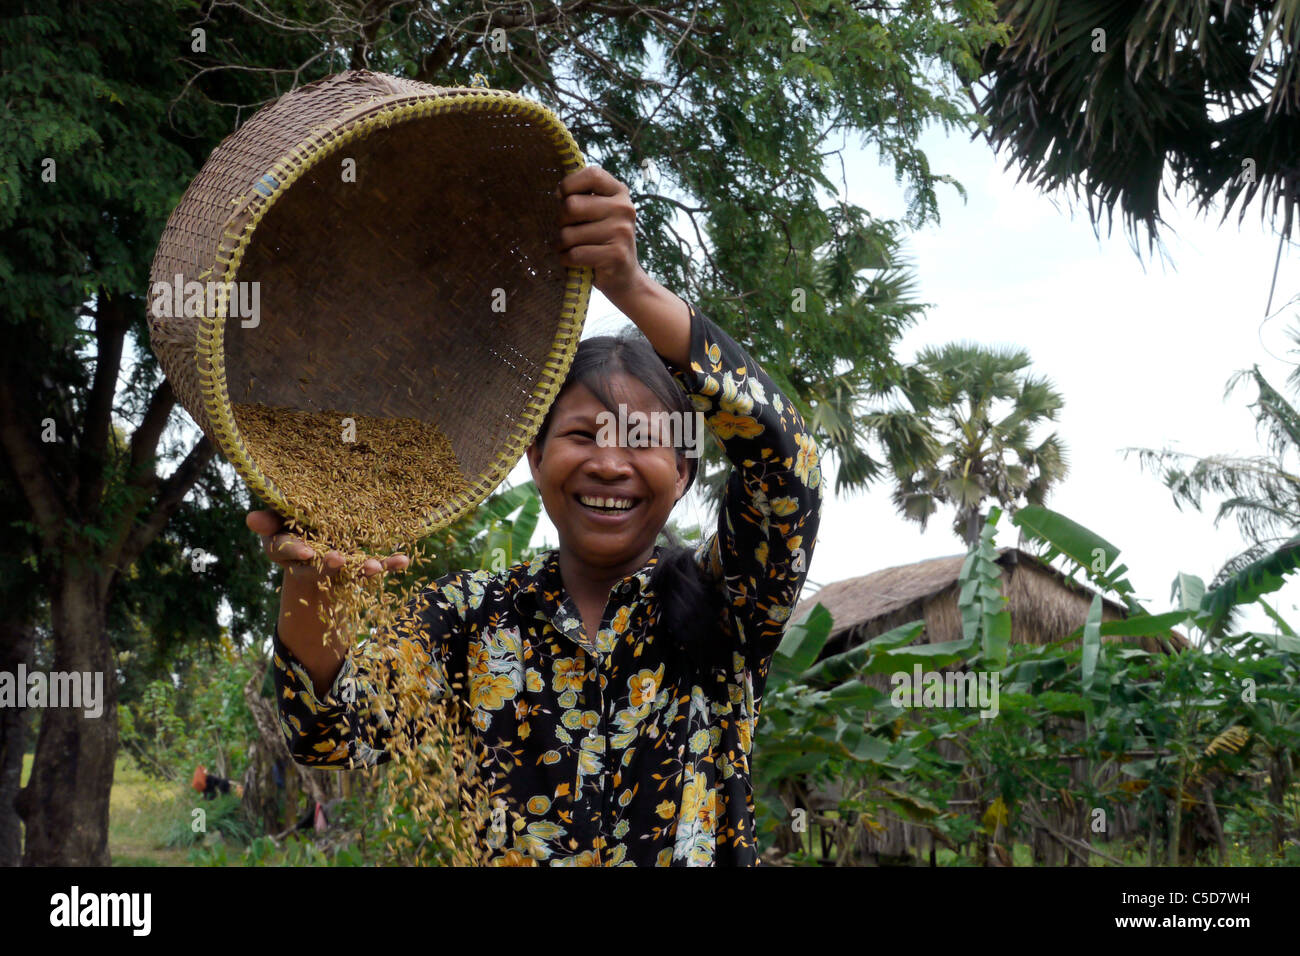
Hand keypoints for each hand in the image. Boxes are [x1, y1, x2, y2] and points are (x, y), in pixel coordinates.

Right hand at [245, 510, 408, 582]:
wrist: (313, 542)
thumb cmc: (289, 523)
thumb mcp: (276, 520)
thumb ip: (268, 520)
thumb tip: (250, 518)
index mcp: (284, 548)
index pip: (284, 551)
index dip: (295, 551)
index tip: (306, 552)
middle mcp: (310, 562)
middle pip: (318, 567)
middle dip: (329, 565)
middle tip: (339, 560)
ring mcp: (336, 565)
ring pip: (348, 570)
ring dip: (362, 569)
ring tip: (376, 567)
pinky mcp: (358, 565)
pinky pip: (374, 565)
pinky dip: (389, 564)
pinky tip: (404, 560)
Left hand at [555, 166, 646, 299]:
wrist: (625, 277)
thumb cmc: (602, 240)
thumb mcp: (599, 212)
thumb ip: (584, 198)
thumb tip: (559, 193)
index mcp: (619, 192)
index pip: (592, 175)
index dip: (569, 185)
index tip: (562, 197)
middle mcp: (624, 208)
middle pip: (572, 205)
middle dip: (561, 221)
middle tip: (567, 231)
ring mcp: (622, 231)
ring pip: (569, 234)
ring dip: (561, 244)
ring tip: (570, 248)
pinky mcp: (616, 254)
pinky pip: (575, 254)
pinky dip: (566, 259)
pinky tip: (573, 260)